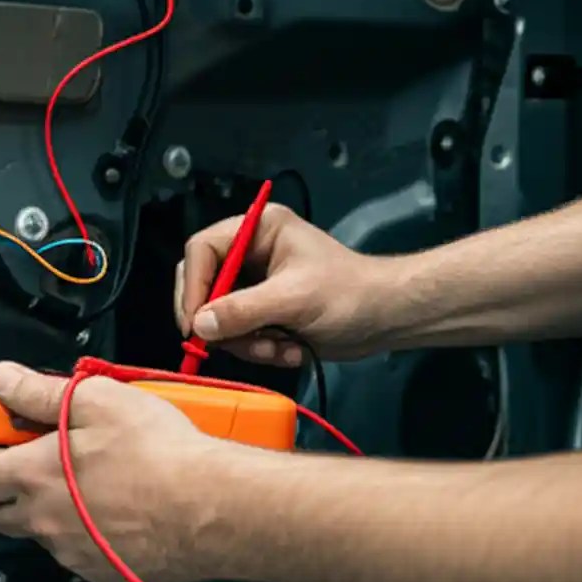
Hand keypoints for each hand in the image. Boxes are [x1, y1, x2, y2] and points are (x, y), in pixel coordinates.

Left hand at [0, 362, 226, 581]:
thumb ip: (37, 391)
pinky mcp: (102, 573)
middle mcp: (44, 522)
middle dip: (3, 488)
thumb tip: (3, 378)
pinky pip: (76, 554)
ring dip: (47, 511)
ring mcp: (72, 552)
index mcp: (32, 477)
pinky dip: (83, 534)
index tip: (9, 438)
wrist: (211, 506)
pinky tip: (115, 510)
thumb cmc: (159, 453)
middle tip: (37, 461)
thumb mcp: (95, 400)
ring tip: (87, 482)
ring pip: (38, 534)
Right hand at [174, 203, 395, 364]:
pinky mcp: (263, 312)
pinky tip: (290, 350)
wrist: (388, 318)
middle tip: (226, 344)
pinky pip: (238, 334)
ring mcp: (255, 285)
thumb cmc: (349, 295)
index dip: (193, 286)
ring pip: (218, 317)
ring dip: (245, 341)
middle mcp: (250, 253)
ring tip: (280, 348)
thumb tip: (200, 326)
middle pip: (203, 284)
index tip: (194, 323)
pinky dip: (259, 348)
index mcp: (257, 230)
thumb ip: (243, 311)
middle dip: (218, 321)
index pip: (202, 250)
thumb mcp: (293, 300)